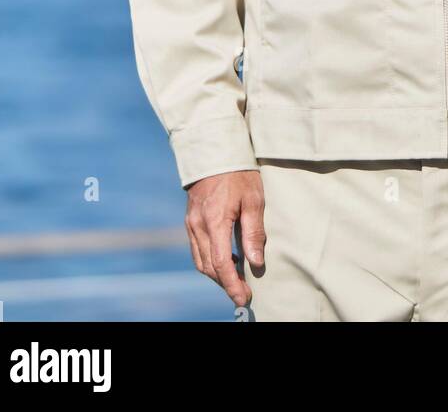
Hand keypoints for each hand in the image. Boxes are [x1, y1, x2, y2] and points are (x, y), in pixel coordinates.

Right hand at [185, 169, 265, 309]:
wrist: (215, 150)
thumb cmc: (239, 173)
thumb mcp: (254, 199)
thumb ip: (254, 232)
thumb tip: (256, 263)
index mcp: (215, 221)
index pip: (221, 264)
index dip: (232, 285)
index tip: (244, 298)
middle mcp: (198, 225)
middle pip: (209, 267)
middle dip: (226, 284)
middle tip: (244, 294)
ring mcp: (191, 223)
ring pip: (201, 261)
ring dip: (217, 274)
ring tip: (237, 279)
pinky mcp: (190, 220)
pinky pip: (197, 249)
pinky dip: (210, 261)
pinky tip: (226, 259)